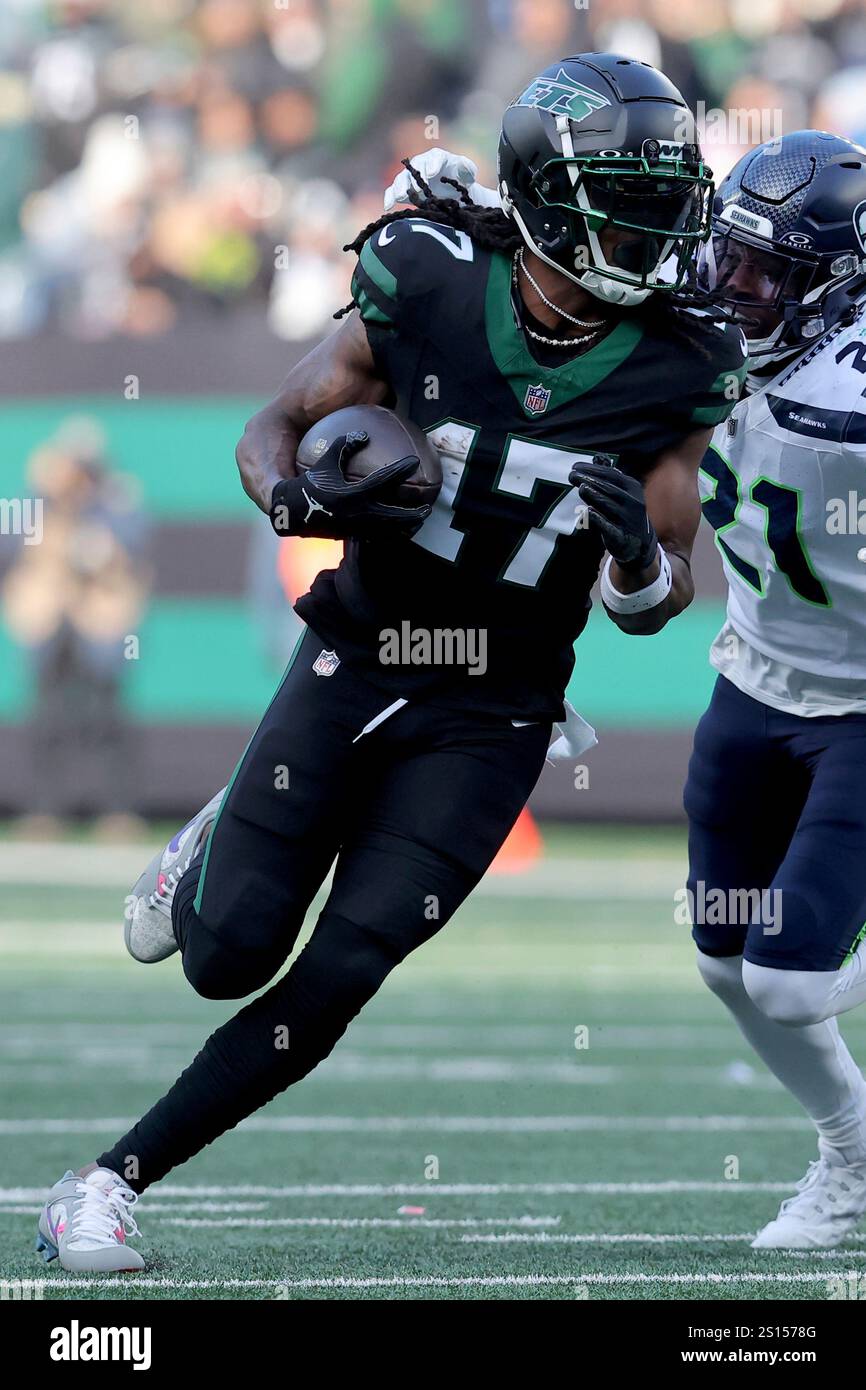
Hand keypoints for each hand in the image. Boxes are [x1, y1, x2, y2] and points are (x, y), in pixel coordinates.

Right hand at [270, 431, 430, 539]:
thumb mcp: (325, 462)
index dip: (400, 469)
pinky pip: (376, 537)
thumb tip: (363, 435)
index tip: (413, 461)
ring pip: (387, 531)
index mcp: (352, 493)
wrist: (292, 512)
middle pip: (394, 515)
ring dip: (405, 527)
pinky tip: (399, 532)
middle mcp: (358, 513)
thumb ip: (344, 446)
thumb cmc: (309, 483)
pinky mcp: (352, 535)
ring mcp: (356, 527)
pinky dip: (390, 535)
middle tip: (428, 508)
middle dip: (412, 513)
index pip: (383, 480)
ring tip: (418, 523)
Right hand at [383, 148, 479, 210]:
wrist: (453, 194)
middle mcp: (422, 165)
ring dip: (401, 188)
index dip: (433, 164)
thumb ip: (468, 169)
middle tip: (415, 188)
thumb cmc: (460, 181)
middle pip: (416, 168)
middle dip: (414, 177)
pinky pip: (393, 192)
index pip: (435, 158)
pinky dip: (390, 198)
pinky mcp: (404, 191)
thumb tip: (468, 169)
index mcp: (439, 158)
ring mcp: (411, 178)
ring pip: (402, 179)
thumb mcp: (468, 174)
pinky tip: (388, 206)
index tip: (432, 174)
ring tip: (401, 196)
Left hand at [569, 459, 657, 572]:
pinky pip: (609, 527)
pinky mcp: (621, 536)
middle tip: (571, 475)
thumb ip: (609, 477)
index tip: (575, 466)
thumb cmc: (625, 512)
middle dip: (590, 480)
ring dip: (595, 496)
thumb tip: (598, 457)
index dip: (593, 470)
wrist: (639, 542)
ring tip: (581, 488)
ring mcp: (628, 520)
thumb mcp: (622, 492)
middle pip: (609, 488)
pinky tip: (588, 512)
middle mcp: (632, 502)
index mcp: (632, 487)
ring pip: (609, 506)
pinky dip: (599, 519)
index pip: (611, 475)